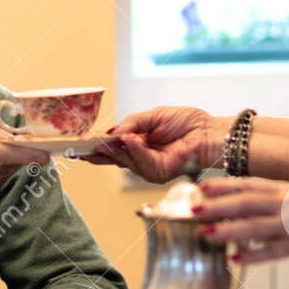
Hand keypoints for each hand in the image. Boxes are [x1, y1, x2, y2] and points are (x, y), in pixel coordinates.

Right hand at [81, 107, 223, 180]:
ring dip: (118, 149)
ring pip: (125, 161)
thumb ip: (131, 124)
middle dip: (99, 153)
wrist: (208, 131)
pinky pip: (141, 163)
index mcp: (139, 142)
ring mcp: (149, 167)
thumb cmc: (187, 121)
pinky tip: (133, 140)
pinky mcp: (159, 173)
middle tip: (82, 148)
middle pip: (114, 158)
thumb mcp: (152, 116)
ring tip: (114, 137)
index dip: (98, 146)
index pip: (114, 147)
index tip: (80, 145)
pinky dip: (135, 151)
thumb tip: (112, 132)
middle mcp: (142, 157)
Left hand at [193, 177, 288, 262]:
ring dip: (228, 230)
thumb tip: (252, 206)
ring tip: (206, 233)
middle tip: (193, 208)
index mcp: (287, 191)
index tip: (201, 185)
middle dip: (217, 206)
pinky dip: (253, 255)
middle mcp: (287, 205)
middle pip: (246, 203)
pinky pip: (273, 252)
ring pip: (254, 227)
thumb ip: (277, 203)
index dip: (223, 185)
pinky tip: (235, 259)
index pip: (249, 184)